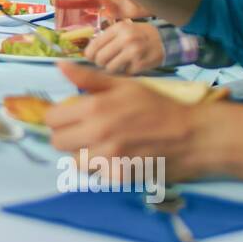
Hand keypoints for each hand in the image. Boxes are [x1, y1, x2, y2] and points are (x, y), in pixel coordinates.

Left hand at [45, 61, 210, 180]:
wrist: (190, 135)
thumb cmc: (156, 106)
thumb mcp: (123, 85)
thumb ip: (88, 78)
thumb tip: (60, 66)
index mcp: (95, 107)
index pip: (52, 118)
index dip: (59, 116)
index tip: (70, 115)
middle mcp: (97, 133)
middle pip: (58, 142)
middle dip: (67, 135)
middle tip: (84, 130)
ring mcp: (107, 158)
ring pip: (74, 160)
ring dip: (82, 153)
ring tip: (101, 144)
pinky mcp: (118, 176)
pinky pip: (95, 174)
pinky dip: (101, 167)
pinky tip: (116, 157)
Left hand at [82, 20, 163, 74]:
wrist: (165, 40)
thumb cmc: (140, 35)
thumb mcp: (124, 29)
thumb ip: (107, 38)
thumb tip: (88, 53)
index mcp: (118, 28)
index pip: (94, 46)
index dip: (90, 55)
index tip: (92, 58)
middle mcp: (125, 39)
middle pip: (100, 59)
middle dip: (101, 63)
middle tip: (106, 62)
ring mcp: (134, 52)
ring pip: (110, 68)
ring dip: (113, 68)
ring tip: (120, 63)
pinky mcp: (141, 64)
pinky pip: (124, 73)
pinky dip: (126, 71)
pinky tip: (132, 65)